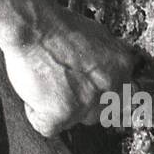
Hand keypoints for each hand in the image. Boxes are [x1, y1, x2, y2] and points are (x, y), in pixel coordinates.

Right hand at [0, 4, 136, 135]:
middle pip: (98, 113)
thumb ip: (108, 60)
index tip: (88, 92)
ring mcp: (87, 102)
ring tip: (46, 82)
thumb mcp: (96, 36)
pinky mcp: (62, 114)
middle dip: (80, 104)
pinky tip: (34, 90)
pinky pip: (47, 127)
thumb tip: (112, 74)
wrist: (31, 25)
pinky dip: (35, 112)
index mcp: (121, 66)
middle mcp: (110, 86)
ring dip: (59, 110)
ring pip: (73, 121)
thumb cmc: (55, 26)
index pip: (122, 96)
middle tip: (61, 84)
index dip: (101, 95)